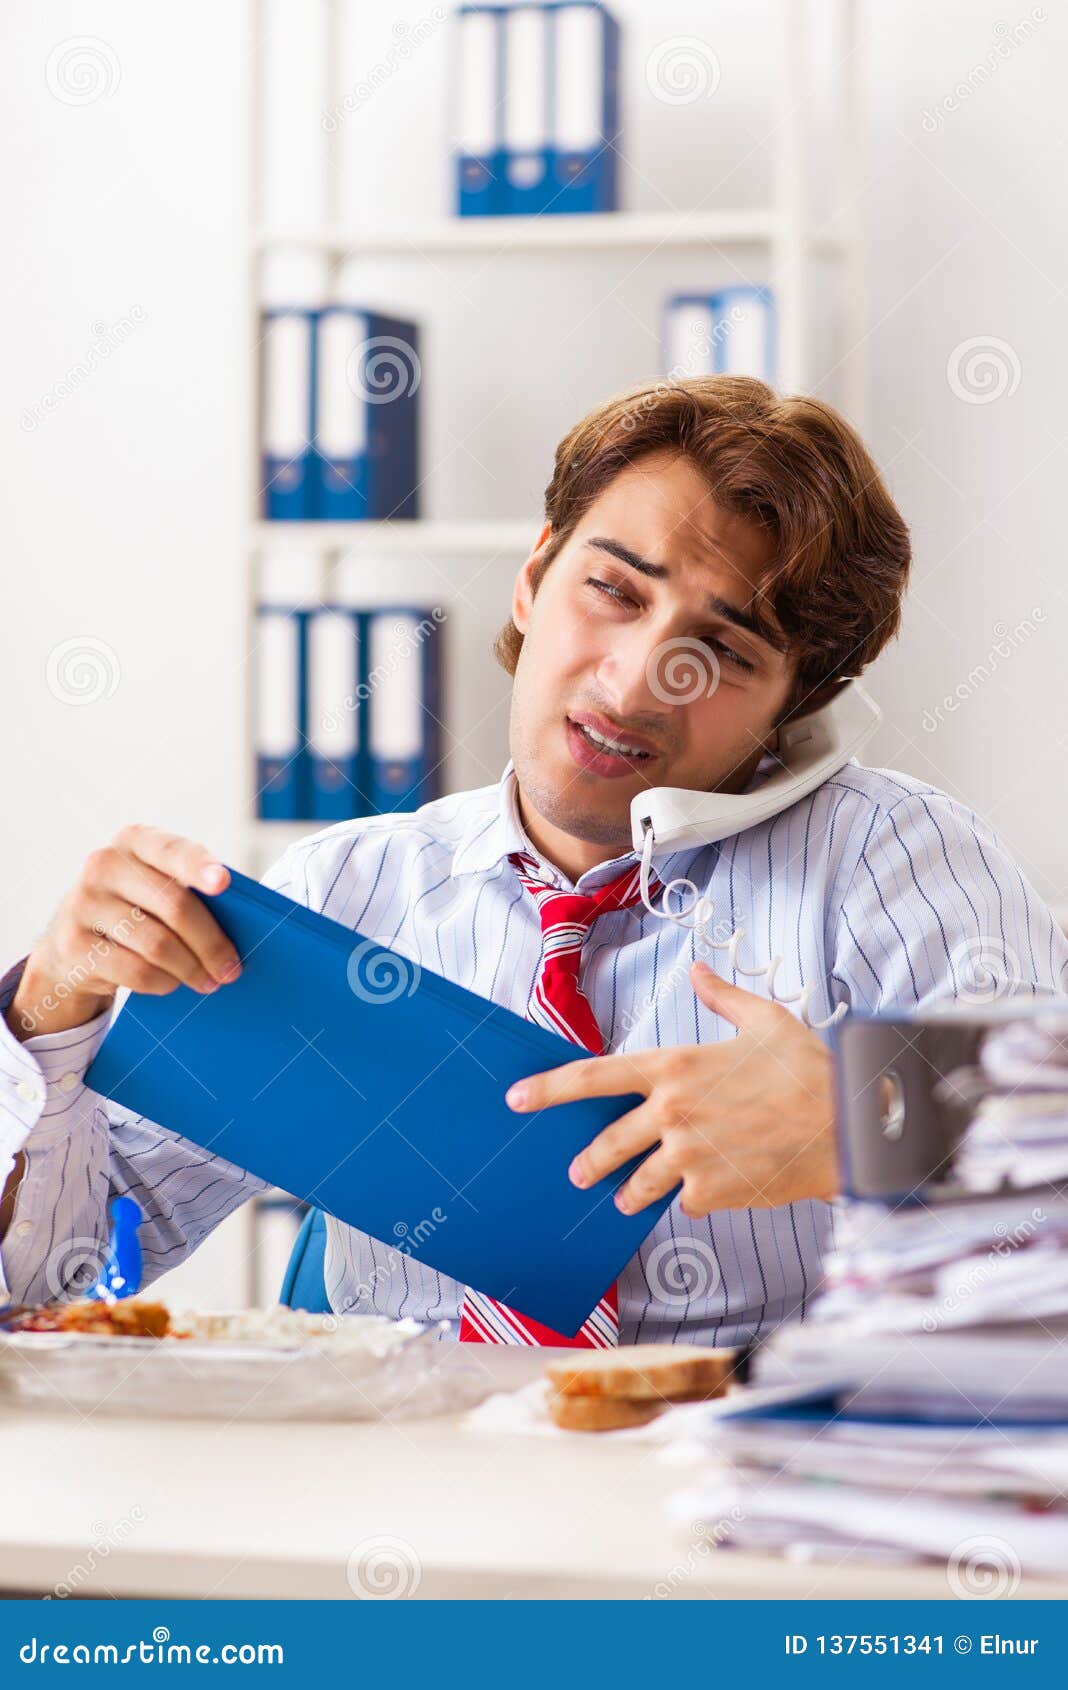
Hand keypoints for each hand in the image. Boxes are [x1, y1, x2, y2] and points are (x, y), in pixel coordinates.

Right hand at [8, 825, 240, 1041]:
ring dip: (191, 969)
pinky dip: (164, 982)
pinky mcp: (74, 944)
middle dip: (211, 943)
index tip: (223, 883)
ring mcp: (84, 903)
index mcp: (134, 841)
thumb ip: (189, 892)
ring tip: (209, 981)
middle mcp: (104, 865)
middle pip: (175, 906)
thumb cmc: (135, 912)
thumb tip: (241, 927)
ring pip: (158, 945)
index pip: (171, 850)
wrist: (72, 947)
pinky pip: (137, 971)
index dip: (198, 866)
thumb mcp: (155, 889)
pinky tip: (172, 983)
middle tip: (231, 969)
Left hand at [505, 961, 838, 1217]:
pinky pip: (683, 1201)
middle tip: (577, 1171)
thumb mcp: (765, 1020)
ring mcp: (687, 1155)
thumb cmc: (809, 1069)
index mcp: (674, 1065)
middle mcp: (671, 1111)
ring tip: (625, 1197)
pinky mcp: (710, 1191)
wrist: (848, 1125)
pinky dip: (691, 1198)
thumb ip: (722, 998)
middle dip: (587, 1161)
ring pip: (636, 1184)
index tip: (517, 1099)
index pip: (591, 1076)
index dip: (547, 1089)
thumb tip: (700, 972)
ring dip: (628, 1192)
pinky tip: (708, 1191)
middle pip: (605, 1144)